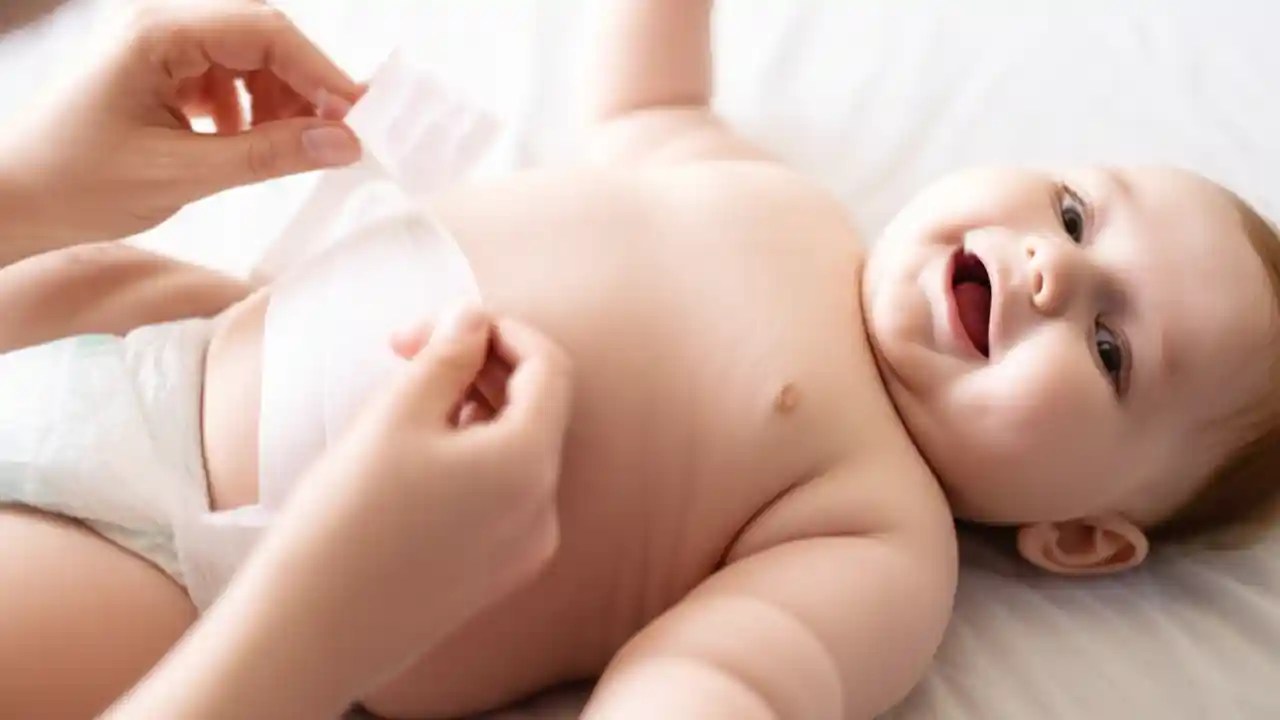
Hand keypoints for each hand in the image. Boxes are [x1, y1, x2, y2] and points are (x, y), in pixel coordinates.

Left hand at [0, 0, 362, 250]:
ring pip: (249, 57)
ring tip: (286, 148)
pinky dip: (249, 110)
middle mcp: (159, 25)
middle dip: (304, 87)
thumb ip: (269, 156)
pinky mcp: (159, 70)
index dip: (321, 73)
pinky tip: (243, 144)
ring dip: (280, 100)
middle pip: (262, 38)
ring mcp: (159, 45)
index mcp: (157, 34)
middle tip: (335, 137)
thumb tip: (343, 143)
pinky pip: (226, 75)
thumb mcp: (183, 174)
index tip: (358, 118)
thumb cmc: (75, 184)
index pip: (265, 32)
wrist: (12, 201)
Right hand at [249, 306, 573, 692]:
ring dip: (476, 408)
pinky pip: (505, 494)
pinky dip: (475, 456)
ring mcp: (526, 546)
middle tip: (408, 349)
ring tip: (408, 399)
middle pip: (537, 407)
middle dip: (481, 366)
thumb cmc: (346, 518)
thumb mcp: (396, 416)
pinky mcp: (499, 573)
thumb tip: (474, 317)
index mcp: (529, 463)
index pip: (549, 367)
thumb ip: (447, 355)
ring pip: (518, 450)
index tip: (444, 323)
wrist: (310, 631)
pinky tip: (420, 451)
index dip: (502, 330)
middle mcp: (544, 507)